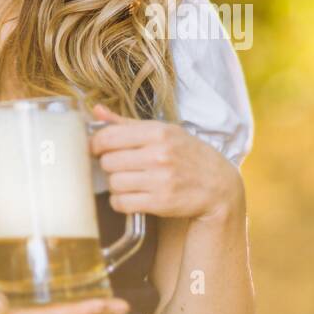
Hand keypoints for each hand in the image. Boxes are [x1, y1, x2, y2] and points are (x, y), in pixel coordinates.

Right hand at [0, 292, 129, 313]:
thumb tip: (1, 300)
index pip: (60, 313)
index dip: (86, 308)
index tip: (110, 303)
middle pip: (67, 311)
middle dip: (94, 305)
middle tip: (123, 301)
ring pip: (57, 305)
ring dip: (81, 298)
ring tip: (104, 289)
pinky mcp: (10, 310)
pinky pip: (42, 300)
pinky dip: (58, 291)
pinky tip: (64, 282)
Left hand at [88, 104, 243, 224]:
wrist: (218, 186)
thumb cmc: (189, 155)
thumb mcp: (165, 132)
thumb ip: (127, 123)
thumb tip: (96, 111)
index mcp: (158, 132)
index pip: (108, 137)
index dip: (95, 144)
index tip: (96, 149)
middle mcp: (159, 154)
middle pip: (108, 161)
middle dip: (109, 165)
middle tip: (120, 167)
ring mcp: (161, 180)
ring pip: (113, 183)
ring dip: (116, 184)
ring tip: (129, 181)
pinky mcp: (161, 202)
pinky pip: (122, 203)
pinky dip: (120, 202)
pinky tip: (131, 196)